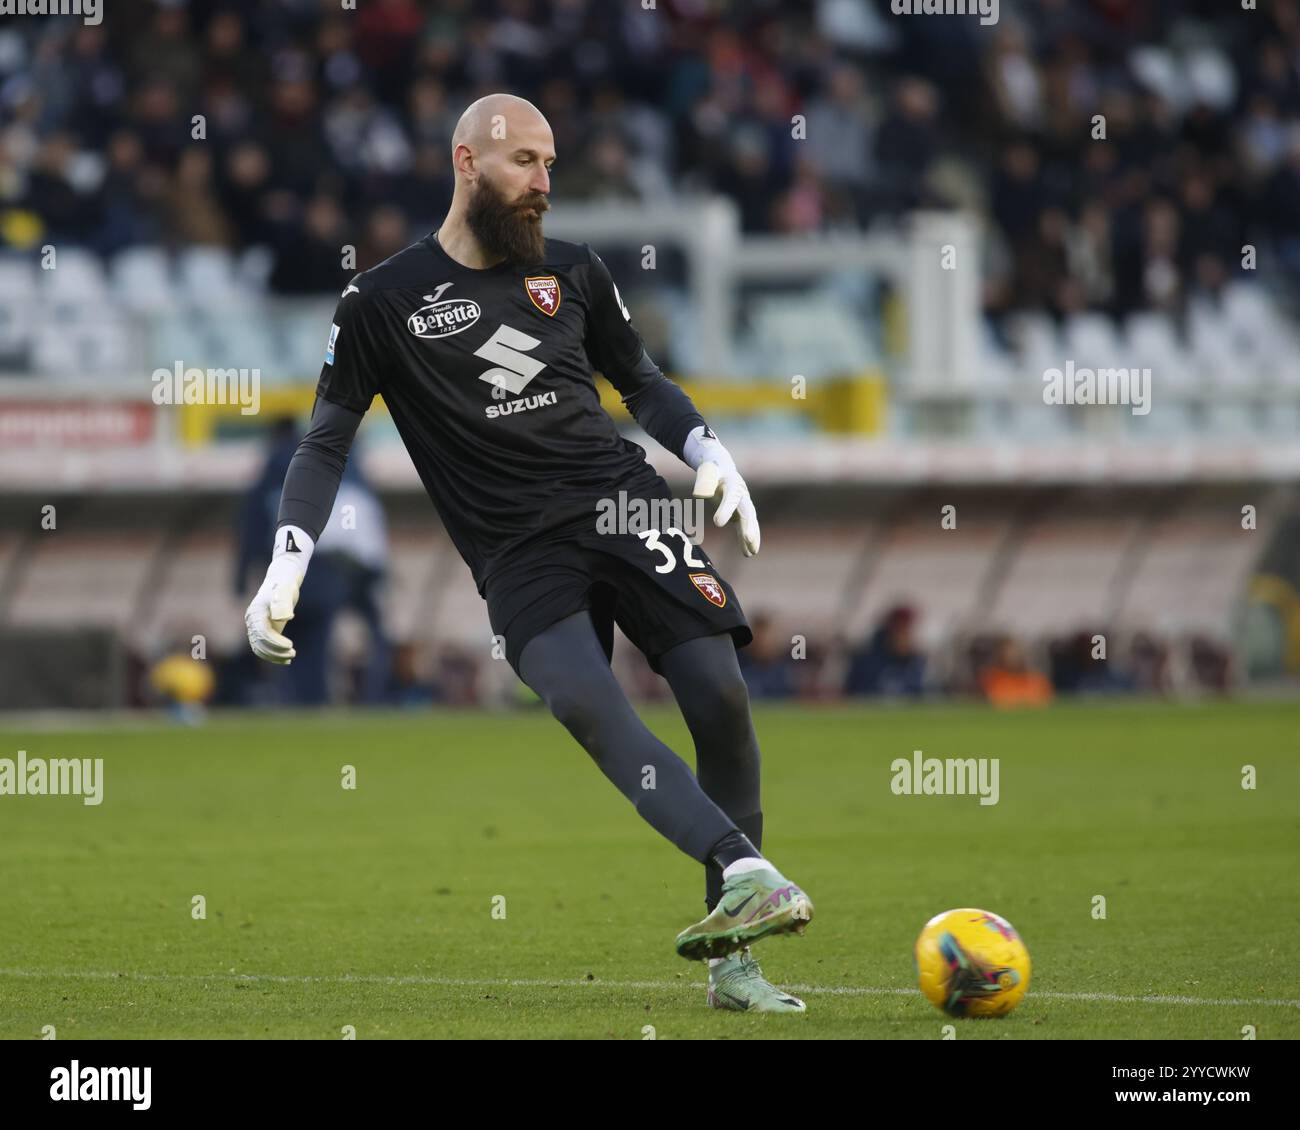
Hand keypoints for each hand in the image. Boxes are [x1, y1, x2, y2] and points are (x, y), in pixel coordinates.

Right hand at [244, 554, 305, 663]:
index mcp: (255, 613)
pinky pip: (263, 647)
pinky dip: (273, 655)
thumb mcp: (285, 591)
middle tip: (293, 653)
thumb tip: (283, 617)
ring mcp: (256, 626)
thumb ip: (283, 603)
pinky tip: (286, 660)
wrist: (282, 580)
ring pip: (259, 647)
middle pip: (259, 643)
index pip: (262, 633)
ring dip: (274, 656)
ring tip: (291, 657)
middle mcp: (252, 621)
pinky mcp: (263, 630)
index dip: (275, 642)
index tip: (290, 645)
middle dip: (275, 651)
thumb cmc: (284, 585)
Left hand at [691, 437, 760, 556]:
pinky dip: (746, 540)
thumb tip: (699, 494)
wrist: (720, 466)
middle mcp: (741, 495)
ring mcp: (743, 504)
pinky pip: (744, 527)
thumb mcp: (706, 471)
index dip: (726, 510)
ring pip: (749, 522)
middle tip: (748, 540)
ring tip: (751, 553)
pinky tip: (748, 553)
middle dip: (749, 527)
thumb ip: (704, 481)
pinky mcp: (740, 513)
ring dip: (751, 537)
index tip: (718, 523)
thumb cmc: (711, 469)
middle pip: (747, 512)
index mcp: (732, 483)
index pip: (731, 497)